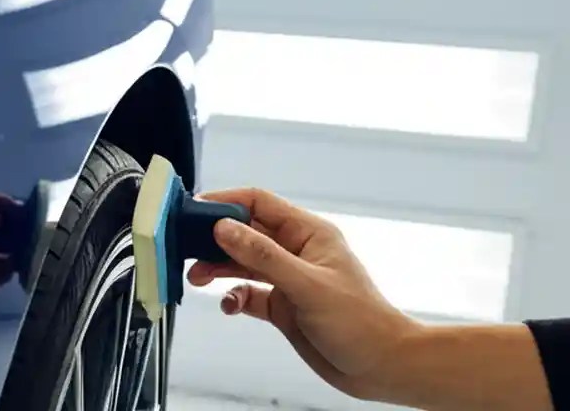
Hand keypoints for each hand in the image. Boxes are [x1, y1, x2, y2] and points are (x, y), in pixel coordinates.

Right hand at [186, 188, 419, 400]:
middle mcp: (295, 252)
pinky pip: (248, 293)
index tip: (197, 209)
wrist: (381, 367)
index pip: (259, 203)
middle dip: (215, 239)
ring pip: (241, 262)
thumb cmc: (361, 322)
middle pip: (244, 232)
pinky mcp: (282, 306)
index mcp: (307, 233)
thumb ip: (263, 256)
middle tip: (188, 247)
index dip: (227, 202)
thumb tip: (224, 228)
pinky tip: (229, 306)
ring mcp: (287, 279)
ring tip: (198, 277)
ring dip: (217, 268)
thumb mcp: (307, 284)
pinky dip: (234, 297)